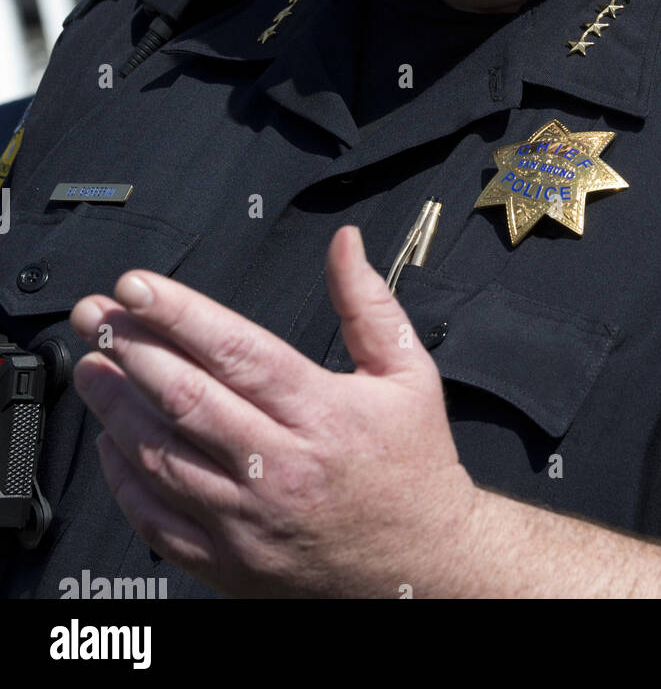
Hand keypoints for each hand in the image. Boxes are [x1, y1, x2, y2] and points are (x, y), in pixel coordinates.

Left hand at [69, 225, 478, 597]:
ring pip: (162, 456)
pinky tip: (109, 440)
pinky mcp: (229, 562)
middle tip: (95, 314)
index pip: (238, 352)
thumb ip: (368, 302)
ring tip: (90, 364)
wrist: (421, 564)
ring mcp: (249, 520)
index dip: (181, 315)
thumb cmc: (413, 465)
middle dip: (130, 348)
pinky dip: (124, 477)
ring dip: (116, 406)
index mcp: (325, 415)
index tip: (139, 287)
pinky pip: (157, 518)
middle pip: (187, 399)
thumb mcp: (408, 372)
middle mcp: (280, 468)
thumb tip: (344, 244)